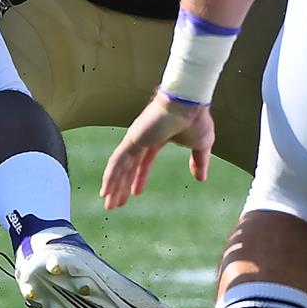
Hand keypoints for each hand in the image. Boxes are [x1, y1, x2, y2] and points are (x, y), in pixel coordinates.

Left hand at [102, 93, 214, 209]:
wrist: (189, 103)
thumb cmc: (196, 118)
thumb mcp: (201, 146)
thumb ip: (199, 161)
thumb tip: (201, 178)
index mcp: (156, 139)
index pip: (143, 163)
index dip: (138, 178)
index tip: (135, 193)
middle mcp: (142, 139)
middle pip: (127, 168)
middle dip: (121, 186)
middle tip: (114, 203)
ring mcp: (135, 138)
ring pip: (119, 167)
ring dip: (113, 186)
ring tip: (108, 204)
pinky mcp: (132, 139)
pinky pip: (117, 161)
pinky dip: (110, 176)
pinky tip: (105, 190)